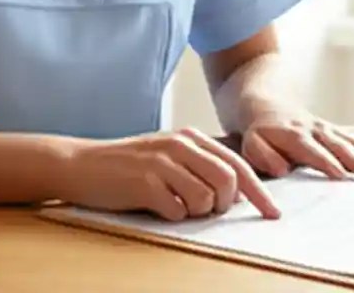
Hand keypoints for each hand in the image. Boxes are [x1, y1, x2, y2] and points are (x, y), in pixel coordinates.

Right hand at [64, 128, 281, 221]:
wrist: (81, 164)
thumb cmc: (129, 166)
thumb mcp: (169, 156)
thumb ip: (201, 167)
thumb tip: (235, 194)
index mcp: (190, 138)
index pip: (237, 164)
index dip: (259, 191)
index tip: (272, 212)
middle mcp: (180, 145)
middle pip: (228, 181)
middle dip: (224, 204)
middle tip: (207, 210)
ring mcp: (162, 162)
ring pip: (205, 197)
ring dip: (195, 212)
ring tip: (174, 204)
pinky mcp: (144, 182)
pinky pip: (176, 210)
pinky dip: (172, 216)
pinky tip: (157, 206)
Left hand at [240, 114, 353, 181]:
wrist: (267, 105)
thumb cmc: (259, 132)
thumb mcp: (251, 143)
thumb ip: (263, 155)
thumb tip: (283, 169)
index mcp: (295, 135)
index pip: (314, 151)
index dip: (328, 163)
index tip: (342, 176)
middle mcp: (316, 130)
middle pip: (340, 146)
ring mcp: (329, 129)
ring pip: (353, 142)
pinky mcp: (336, 131)